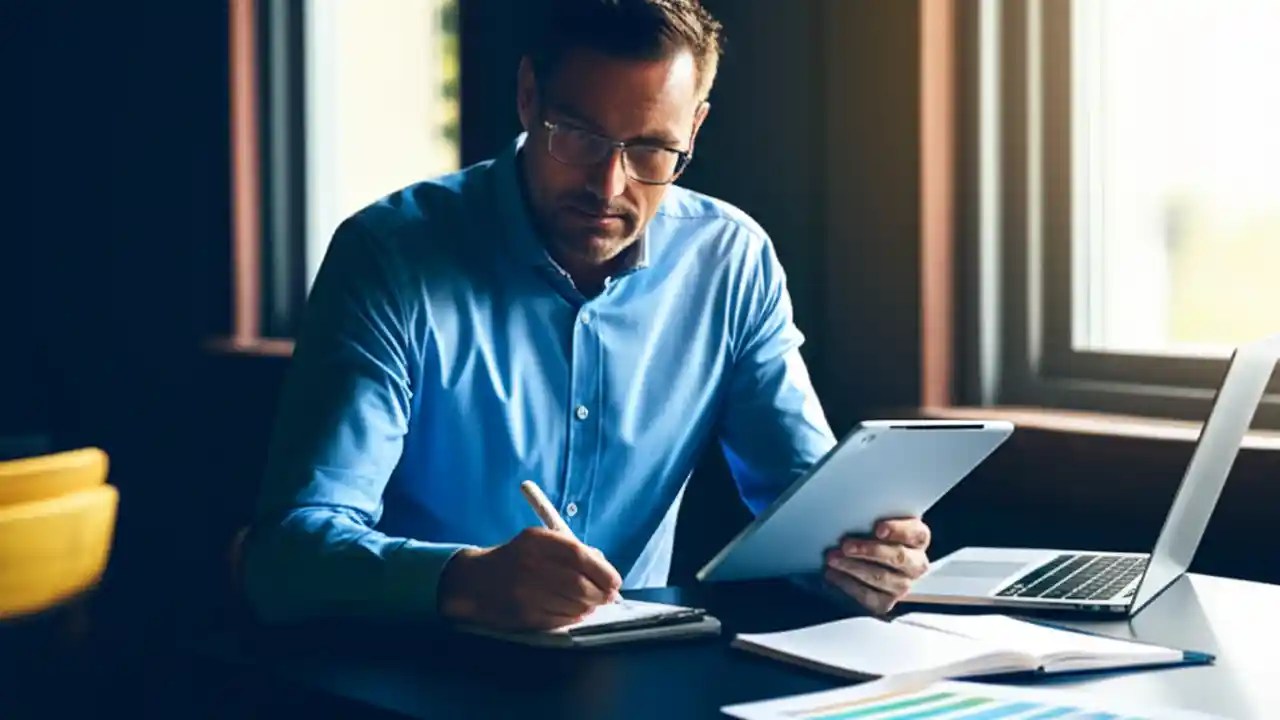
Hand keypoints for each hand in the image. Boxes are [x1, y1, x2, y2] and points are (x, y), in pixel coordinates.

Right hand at [437, 527, 622, 630]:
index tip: (615, 582)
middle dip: (600, 594)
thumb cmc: (517, 558)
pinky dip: (575, 617)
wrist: (477, 581)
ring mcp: (525, 593)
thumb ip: (572, 550)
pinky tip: (574, 611)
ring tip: (591, 603)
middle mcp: (529, 565)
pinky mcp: (523, 615)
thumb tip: (606, 570)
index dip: (603, 571)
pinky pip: (561, 619)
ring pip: (573, 605)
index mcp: (536, 541)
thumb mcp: (540, 542)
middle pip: (579, 584)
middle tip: (607, 597)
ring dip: (589, 607)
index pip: (579, 556)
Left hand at [824, 517, 930, 614]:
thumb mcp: (874, 521)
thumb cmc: (869, 534)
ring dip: (854, 567)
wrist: (865, 561)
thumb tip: (850, 513)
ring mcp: (903, 585)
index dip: (898, 531)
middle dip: (870, 550)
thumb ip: (871, 517)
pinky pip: (869, 596)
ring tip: (833, 559)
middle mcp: (916, 564)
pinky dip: (848, 584)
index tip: (878, 529)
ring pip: (882, 578)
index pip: (916, 534)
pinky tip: (833, 574)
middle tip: (846, 546)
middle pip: (899, 557)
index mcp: (918, 538)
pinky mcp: (886, 602)